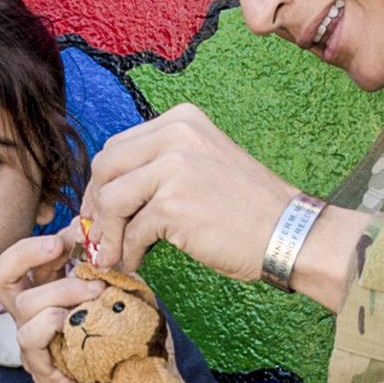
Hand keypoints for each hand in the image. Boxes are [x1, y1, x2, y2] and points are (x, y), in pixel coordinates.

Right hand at [0, 233, 105, 382]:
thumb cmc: (130, 337)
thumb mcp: (120, 290)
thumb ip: (104, 264)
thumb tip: (92, 231)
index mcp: (43, 294)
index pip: (16, 260)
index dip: (37, 242)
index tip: (74, 232)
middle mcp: (30, 318)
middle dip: (26, 253)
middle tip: (60, 245)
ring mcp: (33, 346)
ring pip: (24, 307)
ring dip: (61, 290)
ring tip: (96, 291)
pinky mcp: (43, 372)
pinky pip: (31, 341)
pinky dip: (51, 324)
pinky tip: (74, 319)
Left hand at [80, 102, 301, 278]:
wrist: (288, 232)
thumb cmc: (247, 206)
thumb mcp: (203, 162)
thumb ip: (160, 166)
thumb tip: (107, 193)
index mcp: (181, 120)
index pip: (118, 146)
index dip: (102, 182)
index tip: (100, 210)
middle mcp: (175, 135)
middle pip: (105, 167)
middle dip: (95, 205)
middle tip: (97, 234)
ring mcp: (173, 169)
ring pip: (110, 200)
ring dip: (106, 234)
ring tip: (112, 254)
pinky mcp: (173, 205)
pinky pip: (131, 231)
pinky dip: (128, 251)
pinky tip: (137, 261)